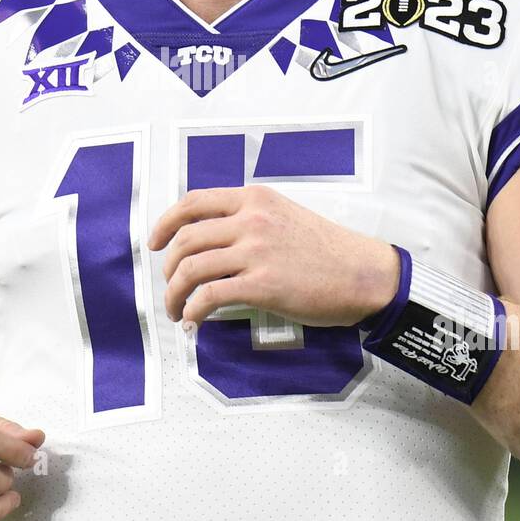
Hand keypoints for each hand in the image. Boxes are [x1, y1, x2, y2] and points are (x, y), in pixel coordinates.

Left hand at [147, 184, 400, 328]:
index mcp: (255, 199)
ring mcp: (256, 251)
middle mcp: (251, 219)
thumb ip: (249, 219)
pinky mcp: (262, 284)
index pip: (193, 202)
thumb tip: (210, 243)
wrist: (364, 274)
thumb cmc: (328, 251)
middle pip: (186, 238)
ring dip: (173, 293)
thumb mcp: (285, 216)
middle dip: (168, 267)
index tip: (155, 243)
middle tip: (170, 286)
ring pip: (190, 268)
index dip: (165, 223)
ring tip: (176, 310)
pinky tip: (194, 321)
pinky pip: (209, 297)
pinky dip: (193, 311)